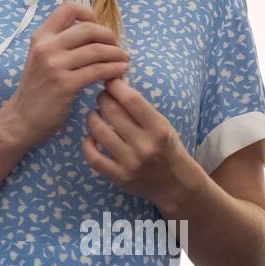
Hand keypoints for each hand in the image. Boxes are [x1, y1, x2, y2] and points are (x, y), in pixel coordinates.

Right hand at [0, 1, 130, 149]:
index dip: (89, 13)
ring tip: (124, 60)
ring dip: (117, 54)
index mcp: (41, 36)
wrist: (21, 119)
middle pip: (89, 28)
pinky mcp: (65, 84)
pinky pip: (99, 71)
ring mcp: (54, 65)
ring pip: (97, 50)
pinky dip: (115, 69)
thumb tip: (95, 33)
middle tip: (118, 47)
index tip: (99, 27)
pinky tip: (121, 72)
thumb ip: (60, 44)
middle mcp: (46, 46)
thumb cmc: (37, 89)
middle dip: (110, 36)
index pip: (68, 8)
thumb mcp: (41, 58)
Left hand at [82, 77, 205, 212]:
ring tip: (95, 114)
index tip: (110, 81)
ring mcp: (130, 163)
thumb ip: (141, 108)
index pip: (131, 99)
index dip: (115, 85)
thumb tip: (115, 82)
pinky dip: (88, 142)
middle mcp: (144, 145)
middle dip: (102, 98)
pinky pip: (92, 156)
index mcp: (159, 128)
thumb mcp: (163, 125)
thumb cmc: (167, 148)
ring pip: (98, 131)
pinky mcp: (118, 177)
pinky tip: (92, 136)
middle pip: (112, 111)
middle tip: (102, 96)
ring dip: (92, 117)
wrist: (176, 185)